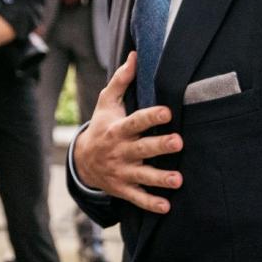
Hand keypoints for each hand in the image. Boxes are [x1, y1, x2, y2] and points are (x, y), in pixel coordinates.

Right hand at [71, 54, 180, 213]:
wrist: (82, 161)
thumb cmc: (102, 126)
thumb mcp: (106, 103)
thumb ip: (121, 80)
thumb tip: (136, 55)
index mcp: (118, 129)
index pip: (136, 122)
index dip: (150, 116)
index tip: (166, 112)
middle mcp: (120, 151)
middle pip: (142, 149)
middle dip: (159, 146)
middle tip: (178, 142)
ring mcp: (122, 172)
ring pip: (142, 176)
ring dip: (160, 179)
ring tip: (178, 180)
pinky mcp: (123, 188)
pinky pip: (137, 198)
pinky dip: (150, 204)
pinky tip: (166, 206)